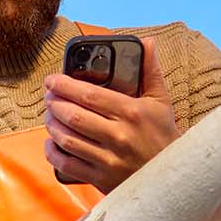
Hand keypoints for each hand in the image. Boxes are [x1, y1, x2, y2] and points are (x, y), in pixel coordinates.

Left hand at [44, 36, 179, 187]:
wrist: (171, 177)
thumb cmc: (164, 136)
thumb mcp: (161, 101)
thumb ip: (150, 71)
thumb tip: (148, 42)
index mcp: (132, 113)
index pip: (89, 95)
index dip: (64, 85)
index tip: (52, 80)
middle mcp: (119, 135)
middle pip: (74, 116)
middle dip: (54, 103)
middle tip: (48, 96)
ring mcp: (109, 159)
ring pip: (68, 139)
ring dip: (52, 125)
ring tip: (49, 115)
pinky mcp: (102, 178)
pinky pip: (68, 164)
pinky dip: (53, 153)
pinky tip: (51, 142)